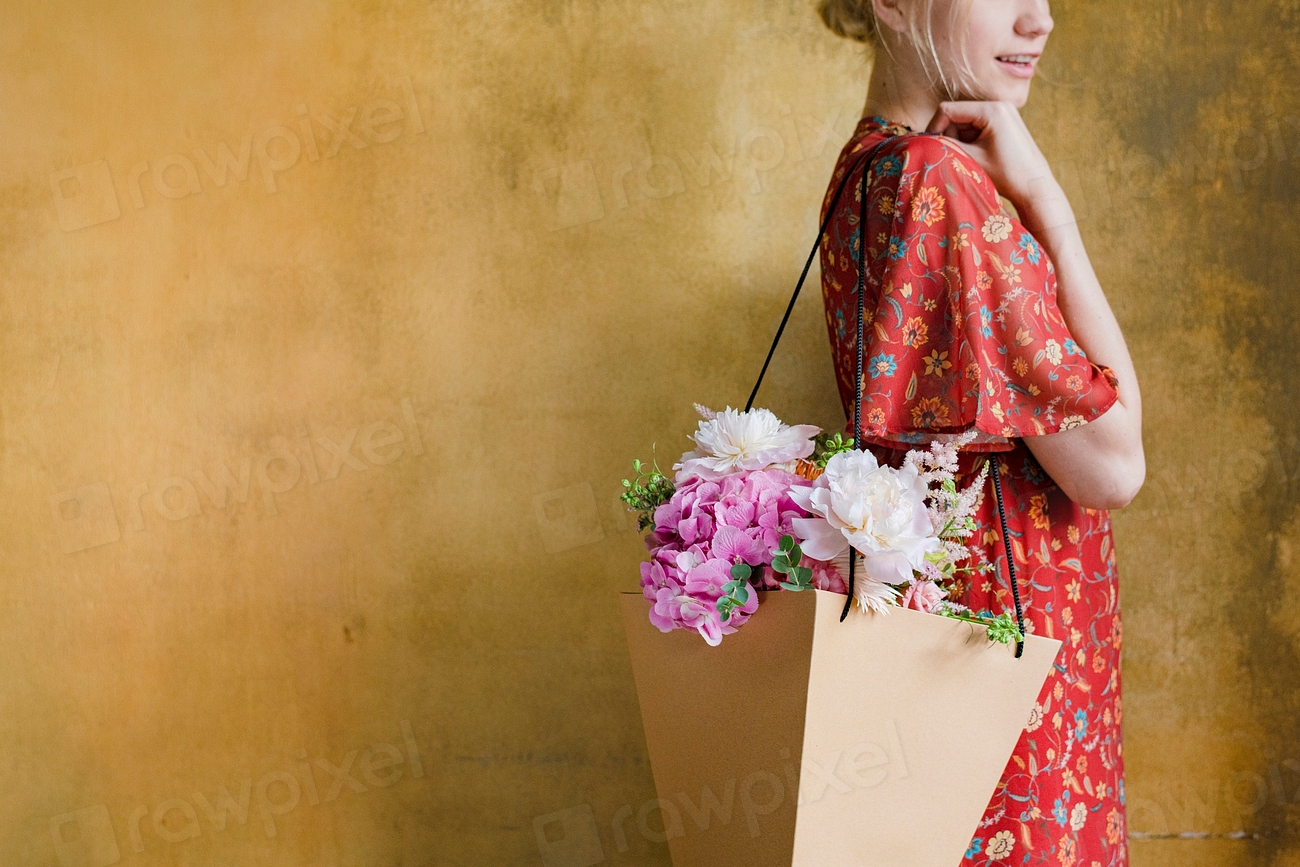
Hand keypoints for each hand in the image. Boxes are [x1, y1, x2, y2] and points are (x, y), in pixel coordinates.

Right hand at [925, 101, 1060, 213]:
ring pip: (965, 122)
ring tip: (969, 159)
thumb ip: (946, 146)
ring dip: (960, 140)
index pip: (947, 110)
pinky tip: (978, 156)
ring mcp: (1003, 112)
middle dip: (949, 135)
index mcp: (991, 109)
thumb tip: (924, 141)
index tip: (930, 147)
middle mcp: (998, 105)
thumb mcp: (970, 159)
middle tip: (953, 156)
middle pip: (956, 115)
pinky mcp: (1005, 122)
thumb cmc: (1006, 174)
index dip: (934, 127)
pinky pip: (977, 126)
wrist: (1034, 187)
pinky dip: (971, 141)